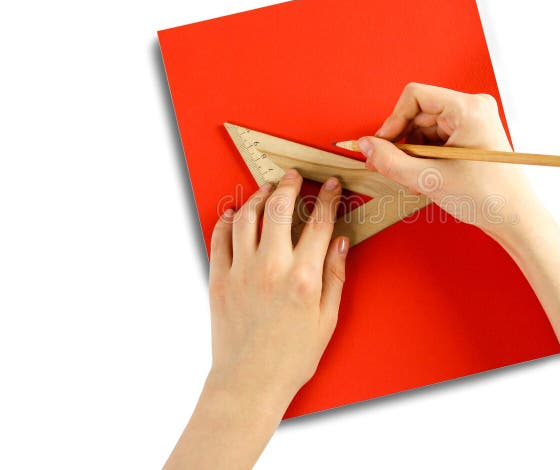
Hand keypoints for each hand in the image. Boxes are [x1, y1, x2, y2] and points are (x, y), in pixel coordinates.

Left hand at [207, 169, 348, 399]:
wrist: (249, 382)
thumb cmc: (291, 357)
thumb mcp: (327, 320)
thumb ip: (334, 276)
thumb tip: (340, 241)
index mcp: (304, 278)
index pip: (318, 224)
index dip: (327, 198)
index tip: (330, 186)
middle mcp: (271, 268)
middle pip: (279, 208)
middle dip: (289, 185)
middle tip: (293, 177)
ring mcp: (241, 271)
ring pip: (247, 217)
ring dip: (259, 196)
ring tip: (267, 189)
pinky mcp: (219, 279)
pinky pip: (220, 238)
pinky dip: (228, 220)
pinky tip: (236, 213)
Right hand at [356, 83, 543, 246]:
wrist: (514, 218)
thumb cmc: (486, 197)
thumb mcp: (428, 179)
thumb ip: (390, 161)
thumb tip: (365, 145)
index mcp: (468, 109)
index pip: (415, 96)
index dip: (393, 120)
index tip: (382, 145)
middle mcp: (474, 107)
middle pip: (419, 112)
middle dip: (403, 140)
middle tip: (391, 165)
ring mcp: (475, 119)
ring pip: (425, 126)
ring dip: (413, 150)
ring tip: (416, 177)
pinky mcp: (473, 133)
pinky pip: (437, 135)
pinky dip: (426, 154)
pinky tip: (427, 175)